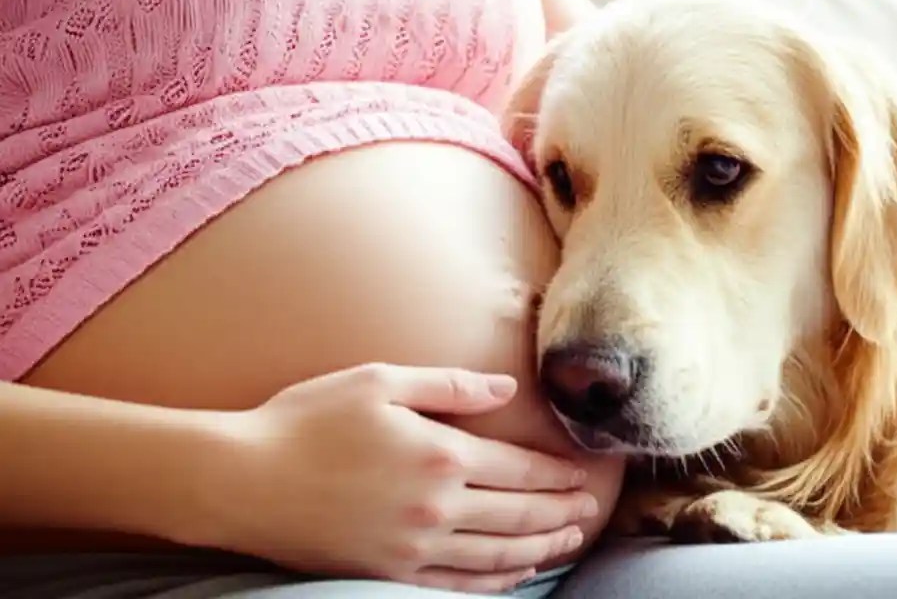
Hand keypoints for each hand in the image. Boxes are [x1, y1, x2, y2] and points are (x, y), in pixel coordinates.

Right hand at [200, 363, 596, 592]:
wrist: (241, 480)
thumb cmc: (307, 420)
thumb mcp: (379, 381)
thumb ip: (450, 385)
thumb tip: (507, 389)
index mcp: (440, 455)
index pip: (522, 470)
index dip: (560, 475)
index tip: (587, 476)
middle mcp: (436, 508)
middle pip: (520, 516)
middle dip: (563, 514)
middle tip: (592, 512)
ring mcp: (414, 548)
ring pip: (498, 555)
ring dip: (542, 549)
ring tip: (571, 541)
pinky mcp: (390, 574)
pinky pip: (459, 585)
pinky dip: (497, 581)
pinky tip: (517, 574)